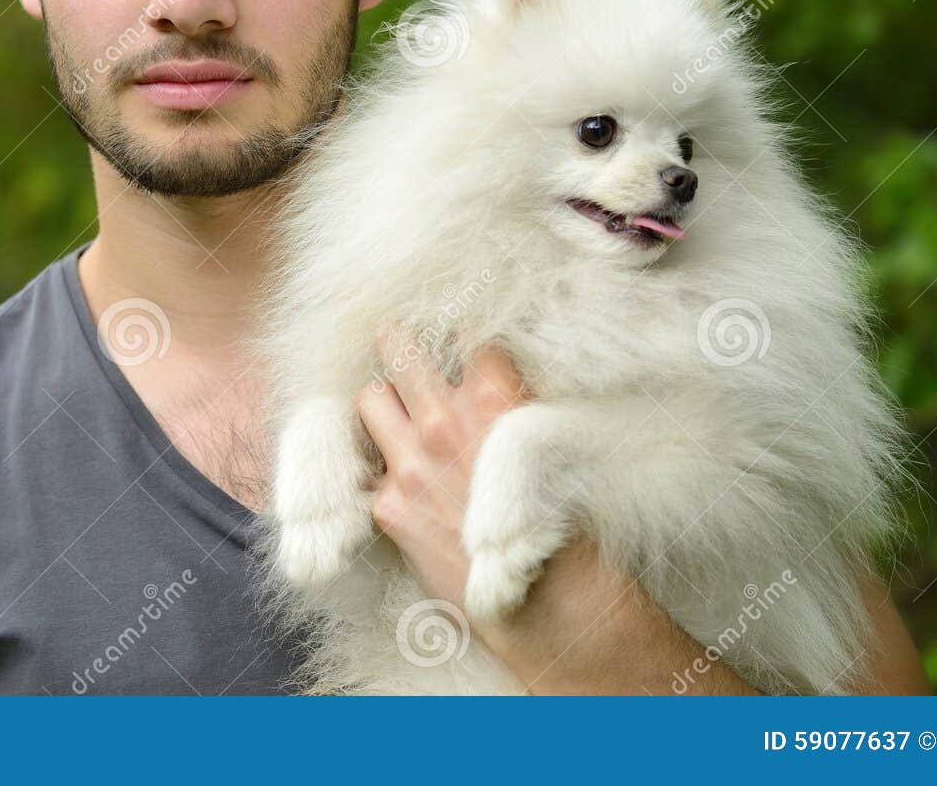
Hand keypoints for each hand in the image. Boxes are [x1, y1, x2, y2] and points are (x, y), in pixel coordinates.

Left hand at [356, 334, 527, 656]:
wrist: (555, 610)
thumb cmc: (570, 527)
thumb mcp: (555, 446)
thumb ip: (514, 405)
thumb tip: (487, 376)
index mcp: (495, 400)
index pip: (463, 334)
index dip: (457, 328)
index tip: (450, 326)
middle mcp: (445, 423)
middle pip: (400, 350)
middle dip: (399, 341)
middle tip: (398, 339)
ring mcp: (410, 466)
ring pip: (369, 399)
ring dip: (382, 400)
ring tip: (391, 404)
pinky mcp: (390, 510)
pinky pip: (367, 468)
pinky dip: (377, 465)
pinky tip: (394, 472)